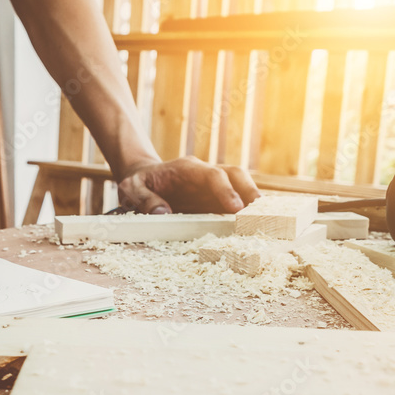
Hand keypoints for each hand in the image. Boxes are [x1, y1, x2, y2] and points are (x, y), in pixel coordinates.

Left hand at [117, 156, 260, 213]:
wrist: (142, 180)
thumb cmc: (138, 184)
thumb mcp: (131, 189)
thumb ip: (143, 199)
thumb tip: (161, 213)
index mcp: (186, 168)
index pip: (212, 174)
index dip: (225, 190)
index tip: (235, 208)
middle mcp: (204, 174)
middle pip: (234, 174)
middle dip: (249, 191)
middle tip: (259, 214)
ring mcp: (212, 186)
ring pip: (240, 186)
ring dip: (252, 202)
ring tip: (263, 222)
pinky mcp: (214, 199)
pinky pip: (235, 201)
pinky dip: (245, 212)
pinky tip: (253, 226)